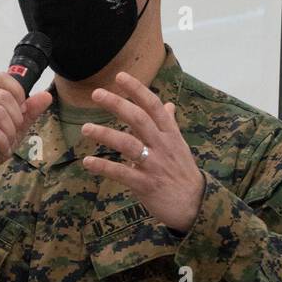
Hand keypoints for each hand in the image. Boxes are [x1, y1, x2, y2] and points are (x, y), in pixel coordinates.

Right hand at [0, 73, 51, 200]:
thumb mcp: (13, 128)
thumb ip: (29, 112)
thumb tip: (46, 96)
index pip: (4, 78)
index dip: (18, 95)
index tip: (19, 115)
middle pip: (5, 97)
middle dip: (16, 120)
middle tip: (11, 135)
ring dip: (9, 133)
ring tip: (5, 143)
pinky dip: (1, 141)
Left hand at [80, 70, 205, 233]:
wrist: (195, 205)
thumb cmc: (183, 173)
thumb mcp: (180, 146)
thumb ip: (170, 124)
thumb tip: (168, 105)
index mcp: (170, 134)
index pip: (153, 106)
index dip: (137, 90)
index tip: (120, 76)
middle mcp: (162, 146)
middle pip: (139, 119)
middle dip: (117, 104)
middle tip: (96, 94)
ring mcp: (154, 165)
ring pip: (129, 144)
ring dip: (105, 134)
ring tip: (86, 128)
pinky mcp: (146, 185)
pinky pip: (122, 173)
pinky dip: (104, 167)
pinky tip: (88, 162)